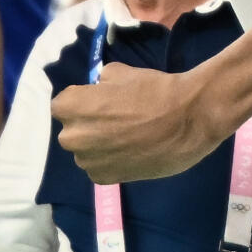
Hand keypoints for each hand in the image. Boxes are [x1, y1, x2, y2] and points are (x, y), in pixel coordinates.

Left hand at [53, 61, 228, 183]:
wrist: (188, 118)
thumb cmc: (153, 90)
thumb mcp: (119, 73)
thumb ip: (99, 84)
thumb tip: (98, 90)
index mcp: (70, 106)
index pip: (63, 107)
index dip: (82, 105)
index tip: (100, 105)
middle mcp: (72, 136)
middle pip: (72, 132)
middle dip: (88, 127)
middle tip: (116, 123)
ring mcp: (88, 160)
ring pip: (86, 152)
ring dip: (99, 147)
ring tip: (127, 139)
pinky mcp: (106, 178)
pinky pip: (99, 169)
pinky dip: (112, 163)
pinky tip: (131, 154)